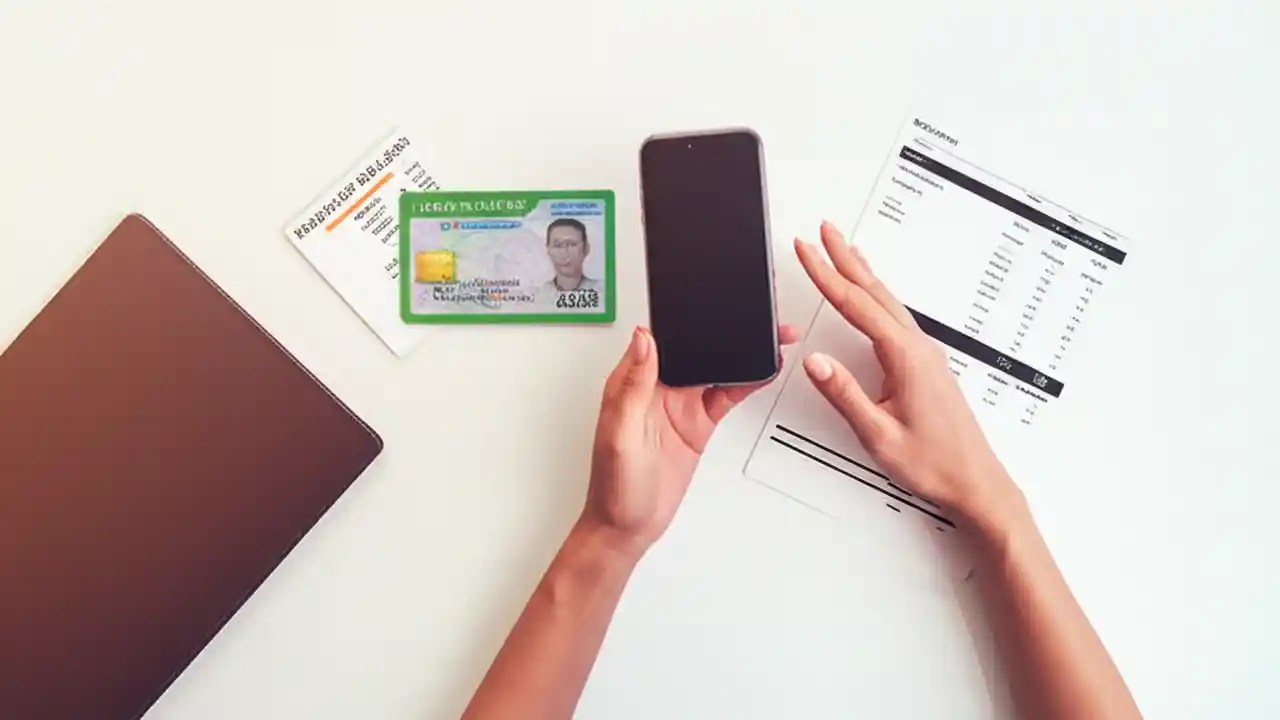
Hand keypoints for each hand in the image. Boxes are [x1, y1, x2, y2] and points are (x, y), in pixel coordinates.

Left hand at [582, 325, 799, 554]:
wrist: (627, 527)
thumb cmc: (613, 486)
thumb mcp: (619, 432)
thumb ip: (633, 385)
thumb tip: (643, 339)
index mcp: (632, 381)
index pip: (661, 337)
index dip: (685, 317)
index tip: (709, 303)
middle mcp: (657, 387)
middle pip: (695, 347)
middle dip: (723, 329)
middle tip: (755, 315)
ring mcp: (679, 404)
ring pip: (715, 366)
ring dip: (740, 351)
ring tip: (769, 336)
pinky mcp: (697, 423)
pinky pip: (726, 394)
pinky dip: (747, 381)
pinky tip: (764, 370)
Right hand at [795, 222, 1021, 530]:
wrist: (975, 482)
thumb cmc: (935, 463)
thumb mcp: (878, 434)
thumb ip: (844, 395)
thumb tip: (815, 362)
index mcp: (905, 358)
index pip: (855, 305)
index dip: (826, 274)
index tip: (806, 250)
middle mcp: (918, 349)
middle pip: (873, 291)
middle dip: (844, 258)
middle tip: (823, 230)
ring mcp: (924, 355)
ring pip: (885, 301)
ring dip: (861, 272)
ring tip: (843, 250)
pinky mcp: (925, 365)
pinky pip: (894, 317)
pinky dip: (875, 296)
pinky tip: (871, 295)